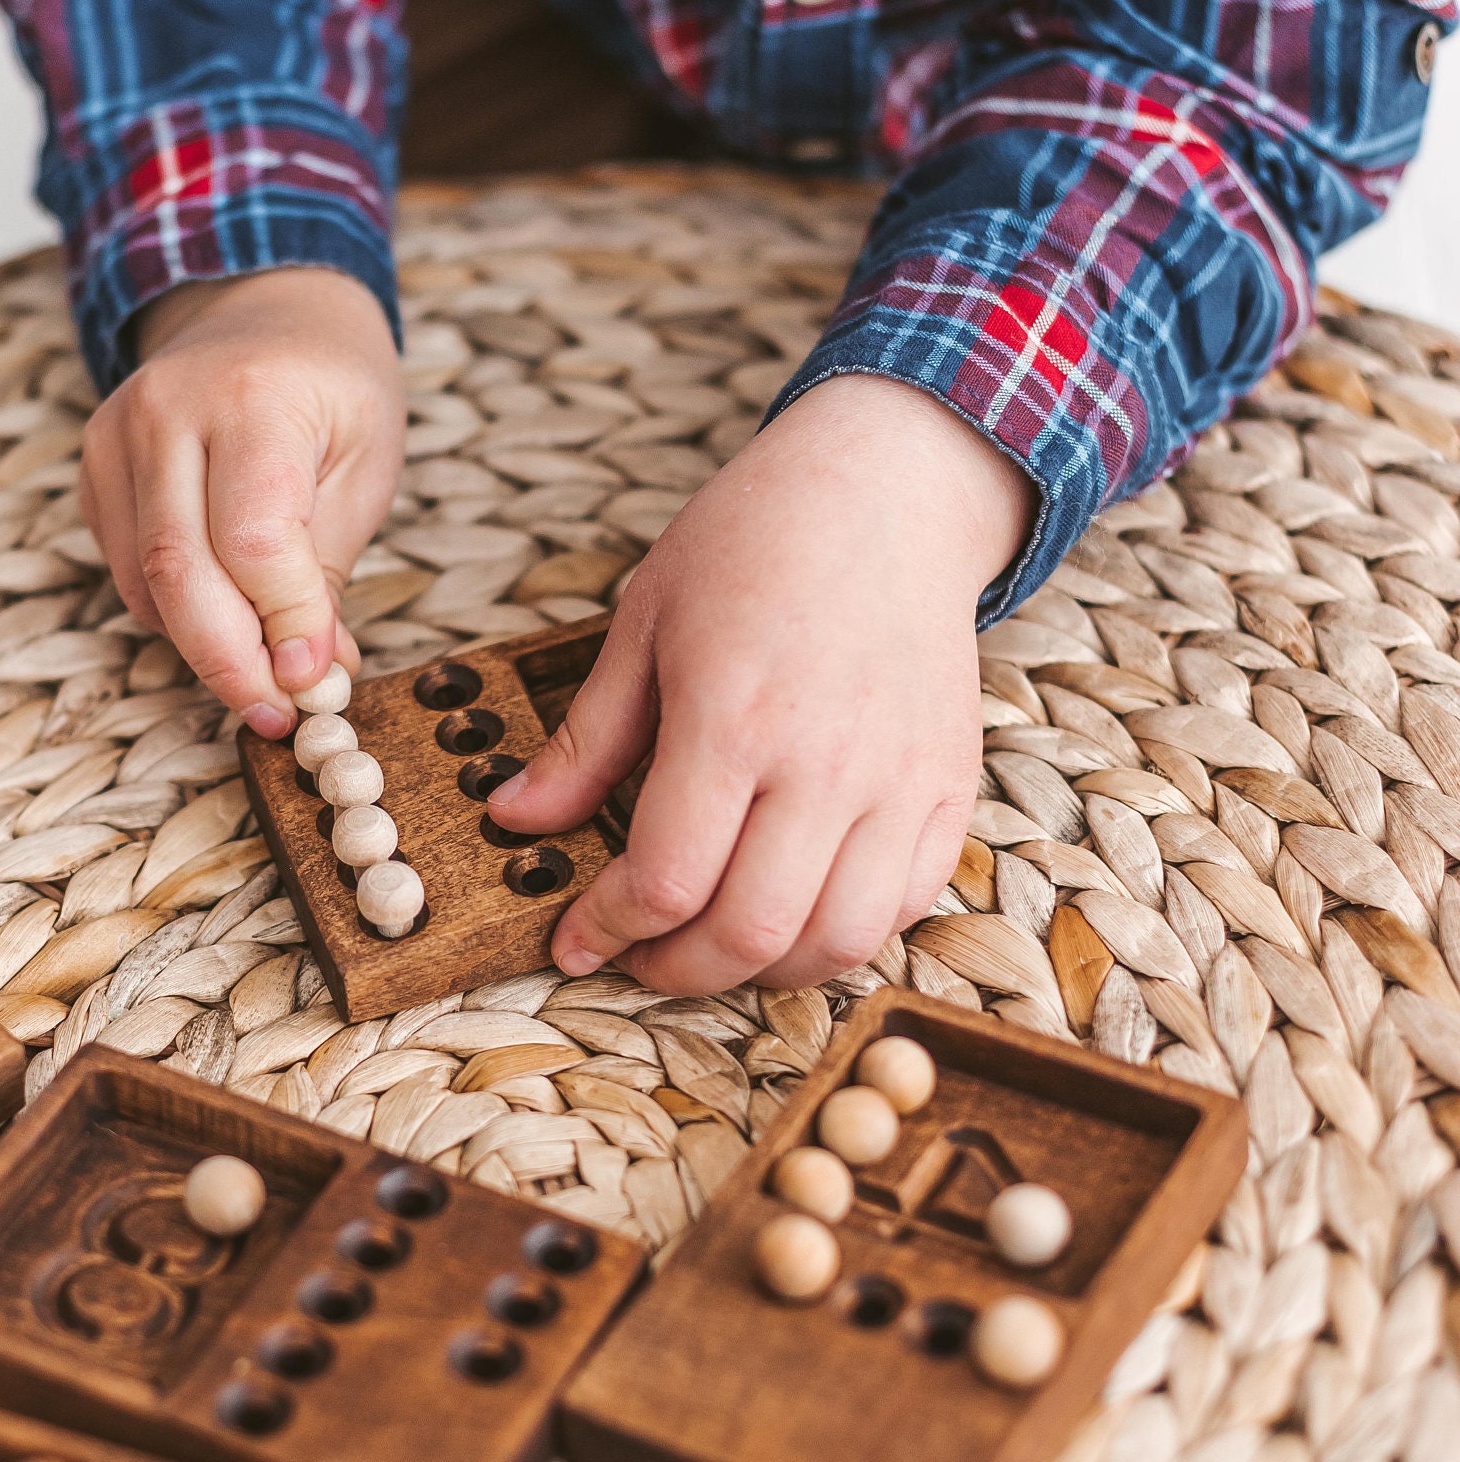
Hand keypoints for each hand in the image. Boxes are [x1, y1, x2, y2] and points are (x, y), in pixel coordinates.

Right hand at [79, 268, 405, 732]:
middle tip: (277, 713)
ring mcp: (116, 436)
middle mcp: (167, 410)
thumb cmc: (332, 386)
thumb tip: (305, 673)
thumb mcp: (366, 462)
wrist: (264, 304)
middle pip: (178, 573)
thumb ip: (327, 569)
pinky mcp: (93, 466)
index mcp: (254, 397)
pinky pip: (127, 570)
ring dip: (205, 644)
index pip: (253, 541)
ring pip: (143, 585)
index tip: (314, 680)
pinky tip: (226, 604)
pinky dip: (175, 610)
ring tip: (266, 661)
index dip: (282, 626)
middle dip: (230, 664)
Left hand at [488, 375, 1030, 992]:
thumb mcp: (645, 622)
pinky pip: (904, 907)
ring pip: (835, 942)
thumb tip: (514, 821)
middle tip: (634, 956)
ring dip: (762, 971)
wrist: (887, 490)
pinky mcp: (948, 787)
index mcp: (733, 717)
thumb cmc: (753, 542)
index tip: (574, 939)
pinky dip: (843, 935)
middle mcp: (826, 762)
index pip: (666, 880)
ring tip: (712, 942)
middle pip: (749, 933)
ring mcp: (899, 782)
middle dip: (673, 971)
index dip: (607, 931)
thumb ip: (586, 740)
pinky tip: (792, 908)